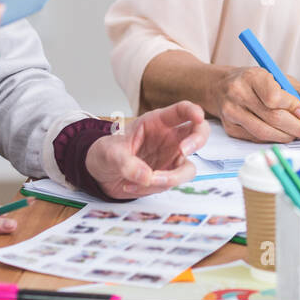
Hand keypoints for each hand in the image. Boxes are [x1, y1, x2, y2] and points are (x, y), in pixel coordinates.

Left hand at [86, 101, 209, 198]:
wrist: (100, 173)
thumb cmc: (106, 153)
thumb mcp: (110, 153)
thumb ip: (126, 163)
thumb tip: (147, 176)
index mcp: (157, 122)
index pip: (181, 111)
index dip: (193, 111)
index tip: (198, 117)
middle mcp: (169, 138)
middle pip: (199, 133)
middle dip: (197, 140)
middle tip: (184, 151)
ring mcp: (171, 158)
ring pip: (188, 167)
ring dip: (170, 177)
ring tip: (145, 181)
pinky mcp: (167, 176)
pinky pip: (171, 184)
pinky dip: (153, 188)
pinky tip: (131, 186)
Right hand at [206, 66, 299, 142]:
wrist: (222, 86)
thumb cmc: (257, 82)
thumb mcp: (280, 78)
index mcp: (252, 76)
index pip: (274, 97)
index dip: (292, 107)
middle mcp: (238, 93)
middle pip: (272, 117)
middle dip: (295, 127)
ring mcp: (231, 112)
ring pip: (264, 132)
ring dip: (285, 137)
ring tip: (296, 135)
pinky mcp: (230, 128)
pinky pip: (256, 138)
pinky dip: (272, 139)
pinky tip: (281, 135)